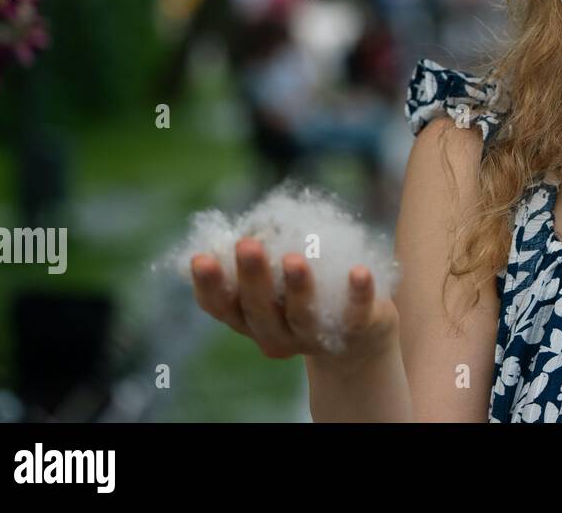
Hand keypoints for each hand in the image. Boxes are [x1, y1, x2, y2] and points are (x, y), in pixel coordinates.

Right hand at [190, 237, 398, 369]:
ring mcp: (316, 337)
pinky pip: (355, 315)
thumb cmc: (310, 294)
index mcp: (251, 319)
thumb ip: (265, 253)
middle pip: (259, 310)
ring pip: (302, 315)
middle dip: (252, 277)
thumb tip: (254, 222)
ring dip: (297, 287)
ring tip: (293, 259)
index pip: (222, 307)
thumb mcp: (280, 277)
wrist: (360, 339)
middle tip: (247, 244)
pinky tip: (359, 271)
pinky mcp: (356, 331)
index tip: (200, 258)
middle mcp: (277, 334)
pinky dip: (357, 293)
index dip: (210, 285)